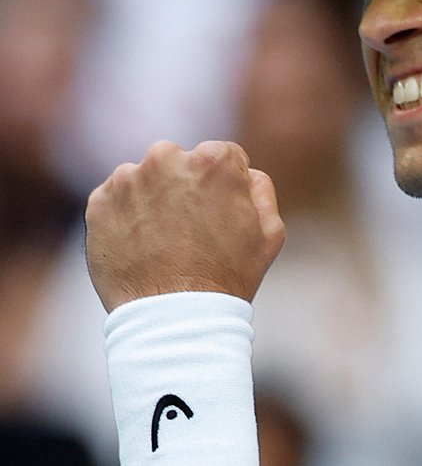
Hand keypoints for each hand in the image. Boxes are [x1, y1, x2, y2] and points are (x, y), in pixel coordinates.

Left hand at [85, 140, 285, 312]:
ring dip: (154, 198)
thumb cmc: (228, 276)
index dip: (226, 185)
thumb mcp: (270, 231)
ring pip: (146, 178)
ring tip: (164, 240)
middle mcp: (166, 158)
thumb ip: (259, 187)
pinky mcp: (99, 203)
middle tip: (190, 227)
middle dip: (186, 185)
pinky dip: (127, 216)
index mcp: (212, 160)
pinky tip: (142, 245)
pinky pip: (117, 199)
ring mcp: (127, 180)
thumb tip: (243, 172)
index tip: (220, 213)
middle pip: (180, 161)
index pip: (222, 156)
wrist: (174, 317)